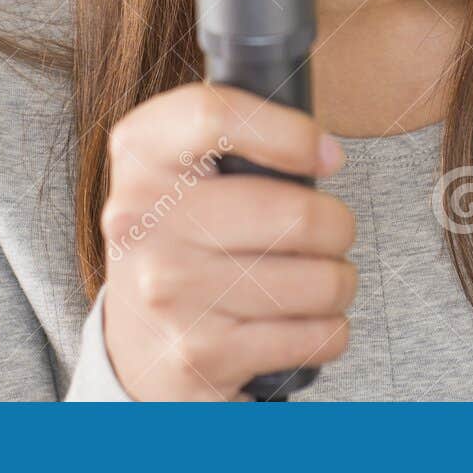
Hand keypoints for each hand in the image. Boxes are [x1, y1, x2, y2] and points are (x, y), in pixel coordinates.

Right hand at [98, 81, 355, 399]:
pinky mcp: (200, 355)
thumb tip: (326, 152)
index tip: (328, 155)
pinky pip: (316, 336)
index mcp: (140, 153)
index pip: (214, 117)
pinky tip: (303, 321)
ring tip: (318, 277)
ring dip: (339, 281)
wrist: (133, 344)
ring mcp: (169, 291)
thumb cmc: (183, 234)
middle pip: (297, 213)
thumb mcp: (181, 165)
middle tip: (332, 230)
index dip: (291, 133)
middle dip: (339, 225)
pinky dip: (329, 330)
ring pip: (320, 281)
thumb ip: (236, 131)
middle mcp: (142, 220)